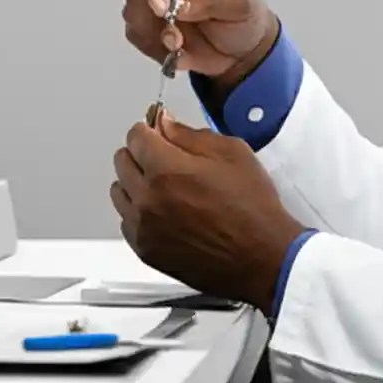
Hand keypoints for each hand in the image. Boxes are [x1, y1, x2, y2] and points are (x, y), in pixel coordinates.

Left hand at [110, 112, 303, 314]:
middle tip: (162, 157)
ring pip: (120, 192)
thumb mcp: (231, 154)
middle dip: (140, 153)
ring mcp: (144, 226)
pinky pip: (127, 221)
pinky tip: (161, 212)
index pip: (135, 136)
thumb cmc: (253, 210)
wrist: (263, 258)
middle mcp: (148, 198)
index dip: (149, 129)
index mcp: (166, 169)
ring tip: (162, 187)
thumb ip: (190, 135)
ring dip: (135, 183)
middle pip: (122, 161)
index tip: (157, 131)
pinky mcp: (146, 250)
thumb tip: (166, 124)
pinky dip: (138, 213)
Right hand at [122, 0, 277, 92]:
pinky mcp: (149, 29)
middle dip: (150, 15)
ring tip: (180, 46)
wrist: (244, 52)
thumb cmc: (244, 15)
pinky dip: (155, 49)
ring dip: (153, 35)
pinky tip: (177, 52)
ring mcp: (153, 5)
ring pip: (132, 15)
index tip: (159, 5)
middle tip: (173, 35)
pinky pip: (138, 37)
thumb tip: (180, 4)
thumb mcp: (240, 1)